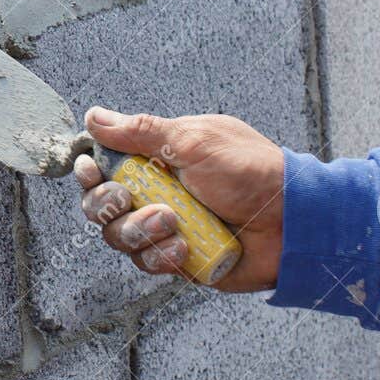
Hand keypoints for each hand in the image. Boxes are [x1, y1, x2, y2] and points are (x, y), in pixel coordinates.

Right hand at [74, 107, 285, 292]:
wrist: (289, 220)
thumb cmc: (249, 172)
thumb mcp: (193, 140)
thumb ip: (140, 131)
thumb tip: (95, 117)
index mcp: (157, 159)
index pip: (105, 167)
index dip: (90, 172)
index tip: (90, 172)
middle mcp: (156, 193)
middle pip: (100, 205)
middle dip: (108, 204)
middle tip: (131, 199)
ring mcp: (165, 228)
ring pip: (119, 237)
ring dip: (140, 230)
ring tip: (174, 222)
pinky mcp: (177, 258)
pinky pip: (147, 262)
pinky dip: (162, 255)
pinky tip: (186, 247)